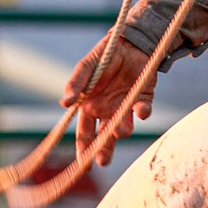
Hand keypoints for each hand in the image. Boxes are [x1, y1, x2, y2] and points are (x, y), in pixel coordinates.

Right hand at [60, 34, 155, 165]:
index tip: (83, 165)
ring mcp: (126, 107)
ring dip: (122, 130)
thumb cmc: (103, 57)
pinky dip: (143, 112)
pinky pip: (144, 110)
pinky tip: (140, 111)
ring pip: (124, 127)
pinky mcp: (144, 98)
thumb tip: (63, 102)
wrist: (129, 42)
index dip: (83, 150)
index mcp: (90, 107)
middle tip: (102, 161)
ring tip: (120, 130)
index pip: (85, 134)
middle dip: (103, 151)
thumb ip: (76, 83)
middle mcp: (108, 111)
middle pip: (104, 138)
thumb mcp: (86, 67)